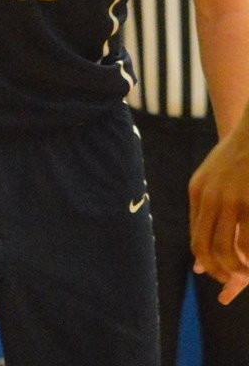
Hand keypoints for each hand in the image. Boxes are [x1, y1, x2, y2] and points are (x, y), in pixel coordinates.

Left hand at [192, 132, 248, 302]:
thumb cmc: (238, 155)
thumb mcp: (214, 177)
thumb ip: (208, 205)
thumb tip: (205, 228)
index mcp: (197, 192)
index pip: (195, 236)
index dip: (206, 259)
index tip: (216, 271)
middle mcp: (209, 197)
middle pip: (205, 246)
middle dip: (217, 269)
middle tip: (230, 282)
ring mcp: (231, 199)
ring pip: (226, 247)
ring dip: (235, 268)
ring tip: (245, 275)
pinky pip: (248, 240)